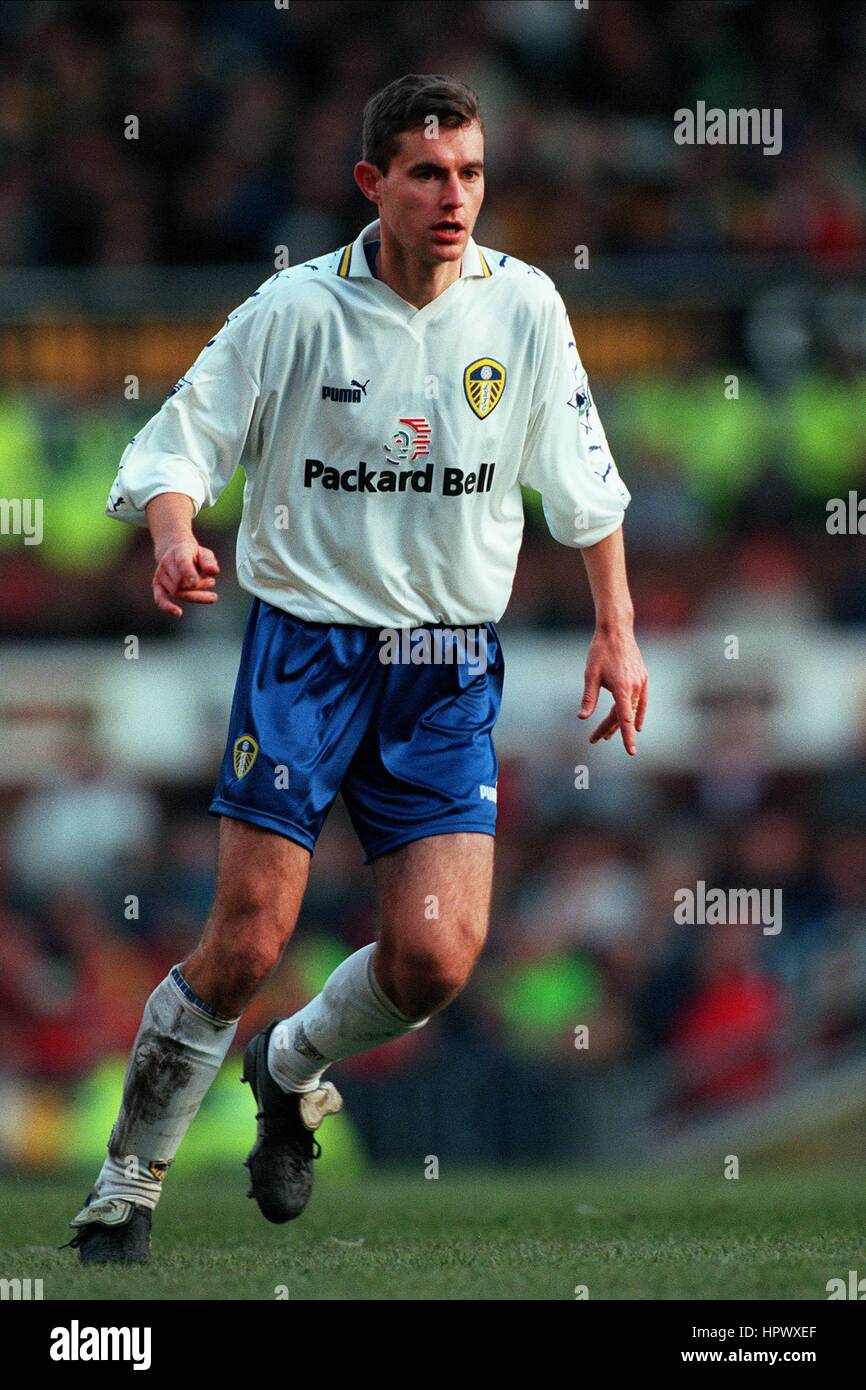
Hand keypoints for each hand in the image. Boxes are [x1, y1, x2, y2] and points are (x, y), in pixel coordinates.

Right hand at [152, 539, 219, 617]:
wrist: (173, 550)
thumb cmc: (192, 554)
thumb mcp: (204, 553)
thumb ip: (209, 561)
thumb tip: (213, 571)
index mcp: (180, 551)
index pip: (183, 563)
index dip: (188, 573)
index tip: (194, 583)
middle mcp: (166, 563)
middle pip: (182, 582)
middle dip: (199, 586)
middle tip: (212, 582)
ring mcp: (161, 574)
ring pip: (177, 592)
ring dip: (195, 595)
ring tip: (209, 592)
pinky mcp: (157, 585)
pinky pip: (159, 598)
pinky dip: (168, 607)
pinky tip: (178, 613)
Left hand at [578, 624, 647, 755]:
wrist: (616, 630)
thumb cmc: (600, 651)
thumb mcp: (590, 675)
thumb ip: (588, 698)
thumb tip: (582, 717)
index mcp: (622, 688)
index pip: (625, 719)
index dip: (627, 737)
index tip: (631, 752)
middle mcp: (635, 687)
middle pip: (624, 716)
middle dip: (609, 729)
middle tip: (595, 739)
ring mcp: (641, 683)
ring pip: (632, 709)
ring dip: (620, 722)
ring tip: (606, 734)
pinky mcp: (643, 678)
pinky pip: (642, 701)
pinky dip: (638, 714)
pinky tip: (637, 724)